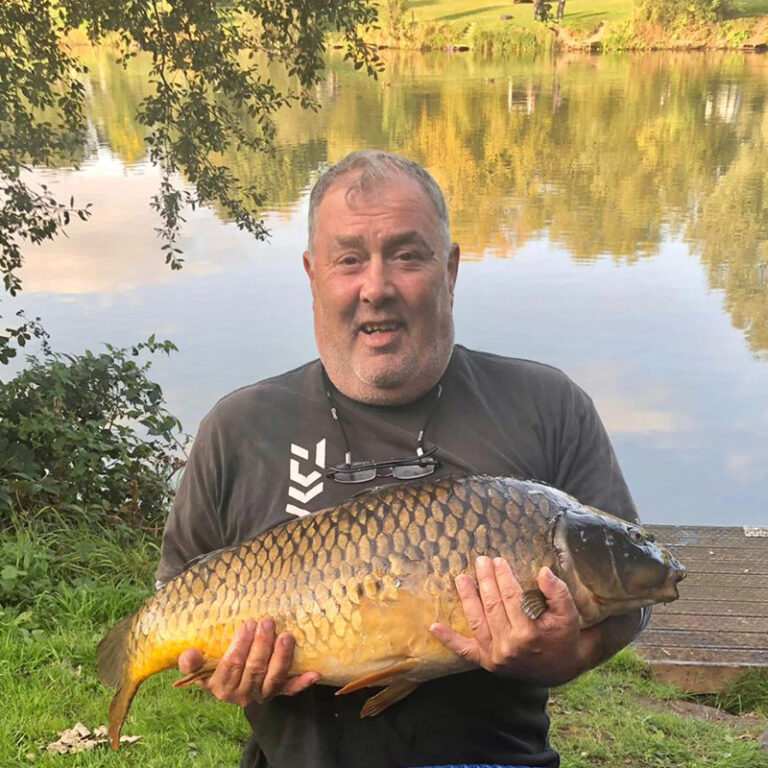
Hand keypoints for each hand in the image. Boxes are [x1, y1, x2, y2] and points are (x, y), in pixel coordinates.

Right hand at [178, 618, 318, 706]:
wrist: (228, 682)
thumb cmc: (213, 665)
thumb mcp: (199, 664)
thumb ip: (192, 661)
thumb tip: (189, 653)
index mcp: (221, 687)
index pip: (231, 666)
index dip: (240, 646)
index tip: (247, 624)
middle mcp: (242, 695)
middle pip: (254, 670)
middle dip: (262, 645)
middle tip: (267, 622)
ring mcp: (262, 695)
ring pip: (273, 678)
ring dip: (281, 658)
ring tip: (286, 636)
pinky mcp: (278, 693)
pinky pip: (290, 690)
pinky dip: (301, 683)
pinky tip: (313, 674)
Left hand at [430, 556, 600, 686]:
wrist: (561, 669)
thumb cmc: (564, 637)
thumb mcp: (569, 614)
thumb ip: (558, 592)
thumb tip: (543, 571)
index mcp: (529, 632)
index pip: (511, 596)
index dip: (503, 576)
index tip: (498, 561)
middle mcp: (509, 645)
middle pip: (492, 604)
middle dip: (485, 580)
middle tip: (481, 561)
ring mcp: (495, 655)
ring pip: (477, 620)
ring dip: (467, 597)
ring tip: (461, 578)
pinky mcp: (487, 663)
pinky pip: (464, 650)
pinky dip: (448, 639)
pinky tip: (434, 626)